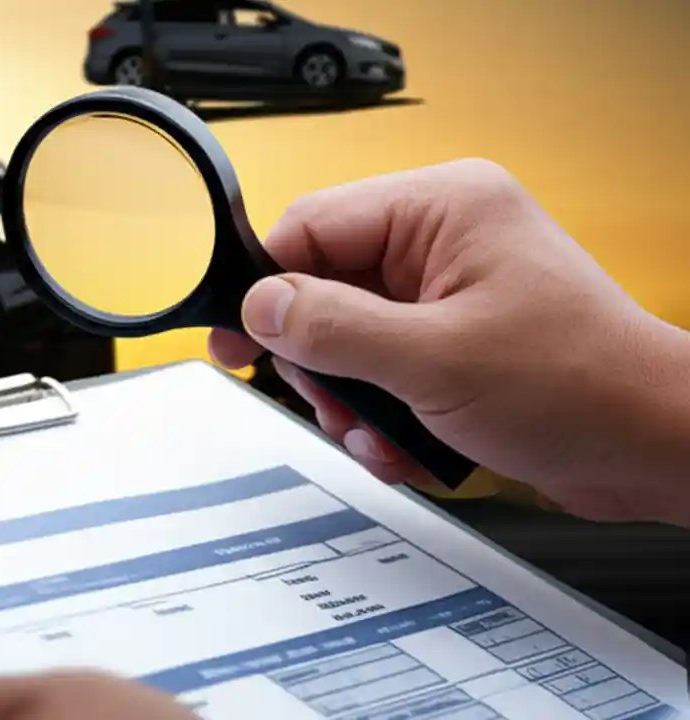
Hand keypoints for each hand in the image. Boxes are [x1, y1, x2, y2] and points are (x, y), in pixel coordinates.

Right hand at [209, 159, 689, 525]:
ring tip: (383, 432)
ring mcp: (447, 293)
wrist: (655, 447)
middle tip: (336, 401)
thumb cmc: (582, 385)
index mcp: (442, 208)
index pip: (312, 225)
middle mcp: (442, 241)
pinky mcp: (451, 340)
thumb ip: (334, 328)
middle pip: (322, 289)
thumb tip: (259, 306)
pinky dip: (383, 416)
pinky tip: (410, 443)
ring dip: (352, 400)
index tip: (233, 336)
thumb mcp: (435, 359)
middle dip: (322, 361)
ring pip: (345, 339)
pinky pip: (380, 371)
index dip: (264, 285)